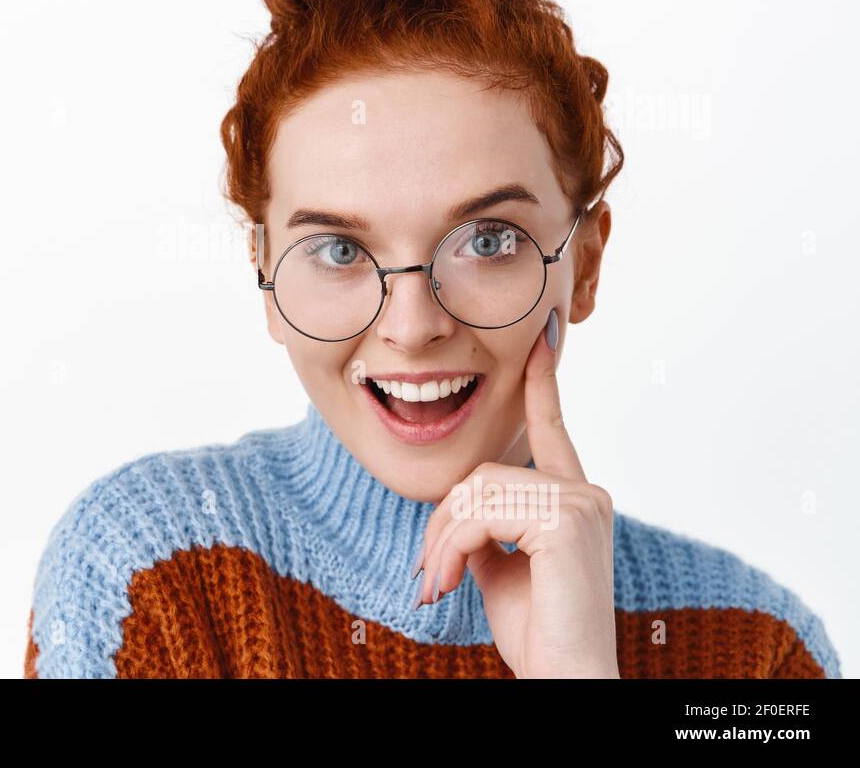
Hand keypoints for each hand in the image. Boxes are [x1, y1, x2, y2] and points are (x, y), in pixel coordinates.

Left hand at [411, 307, 618, 677]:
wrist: (563, 676)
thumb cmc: (537, 631)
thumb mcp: (500, 566)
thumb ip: (488, 526)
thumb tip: (458, 504)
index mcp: (573, 499)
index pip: (551, 429)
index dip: (541, 385)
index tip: (541, 341)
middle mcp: (585, 493)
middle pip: (483, 473)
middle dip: (443, 522)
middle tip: (431, 575)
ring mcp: (580, 503)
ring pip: (476, 492)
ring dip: (443, 541)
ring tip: (440, 583)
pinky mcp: (566, 519)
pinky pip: (480, 513)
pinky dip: (453, 547)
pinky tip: (455, 581)